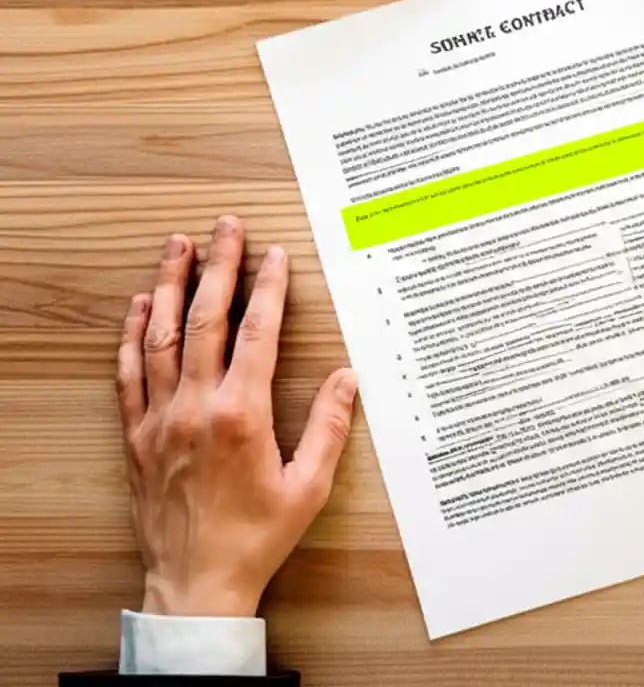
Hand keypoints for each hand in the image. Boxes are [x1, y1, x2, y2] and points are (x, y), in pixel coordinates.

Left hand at [115, 216, 358, 616]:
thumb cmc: (257, 538)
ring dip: (170, 285)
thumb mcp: (309, 486)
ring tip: (179, 246)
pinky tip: (140, 306)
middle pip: (206, 320)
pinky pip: (130, 373)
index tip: (276, 256)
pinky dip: (133, 334)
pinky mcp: (138, 435)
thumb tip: (346, 378)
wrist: (196, 582)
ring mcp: (160, 418)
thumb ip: (327, 427)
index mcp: (242, 416)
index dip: (269, 289)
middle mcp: (196, 408)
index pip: (257, 334)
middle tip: (226, 227)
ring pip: (161, 336)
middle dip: (219, 267)